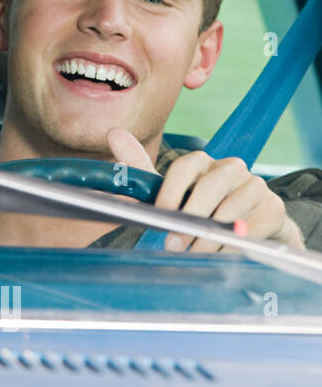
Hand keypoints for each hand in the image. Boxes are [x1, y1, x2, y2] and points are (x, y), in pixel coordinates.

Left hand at [106, 127, 303, 251]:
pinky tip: (218, 253)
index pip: (184, 168)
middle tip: (173, 243)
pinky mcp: (273, 208)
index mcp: (202, 161)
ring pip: (230, 210)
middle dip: (189, 218)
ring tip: (193, 252)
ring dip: (208, 236)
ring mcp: (255, 186)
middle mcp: (230, 167)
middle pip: (209, 187)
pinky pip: (250, 228)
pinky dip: (231, 244)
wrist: (245, 224)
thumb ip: (140, 168)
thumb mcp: (168, 190)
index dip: (170, 193)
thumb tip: (113, 133)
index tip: (160, 216)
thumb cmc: (198, 206)